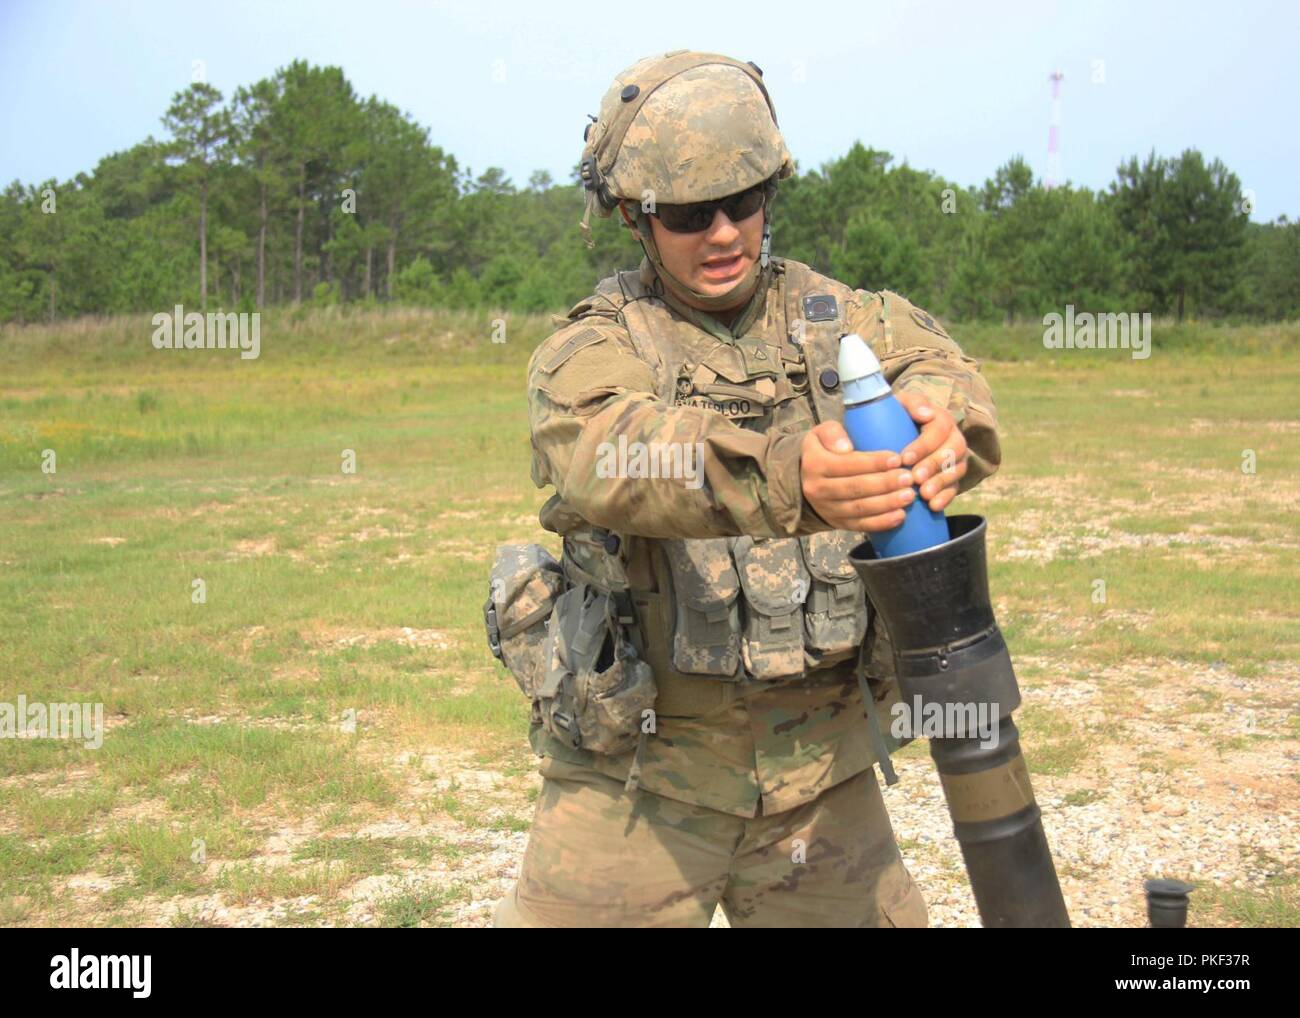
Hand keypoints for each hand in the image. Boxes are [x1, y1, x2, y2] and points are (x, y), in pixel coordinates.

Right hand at [800, 421, 916, 531]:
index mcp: (814, 464)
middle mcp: (817, 489)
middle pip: (855, 488)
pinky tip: (900, 516)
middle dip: (885, 484)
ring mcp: (827, 509)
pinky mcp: (837, 523)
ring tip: (909, 495)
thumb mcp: (821, 433)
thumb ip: (832, 433)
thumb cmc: (825, 449)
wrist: (808, 478)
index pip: (846, 464)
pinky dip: (882, 523)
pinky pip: (861, 525)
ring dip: (887, 504)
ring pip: (860, 509)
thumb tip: (846, 448)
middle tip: (909, 478)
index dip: (873, 463)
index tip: (897, 459)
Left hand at [894, 391, 967, 511]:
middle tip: (915, 478)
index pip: (939, 429)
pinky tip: (933, 506)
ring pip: (957, 469)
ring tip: (924, 494)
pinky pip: (955, 487)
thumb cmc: (896, 419)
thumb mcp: (900, 405)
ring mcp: (955, 459)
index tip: (905, 458)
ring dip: (941, 482)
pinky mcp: (953, 477)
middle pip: (953, 450)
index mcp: (941, 418)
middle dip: (934, 465)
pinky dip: (946, 497)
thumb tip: (925, 414)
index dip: (924, 445)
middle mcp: (953, 437)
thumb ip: (911, 404)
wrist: (898, 434)